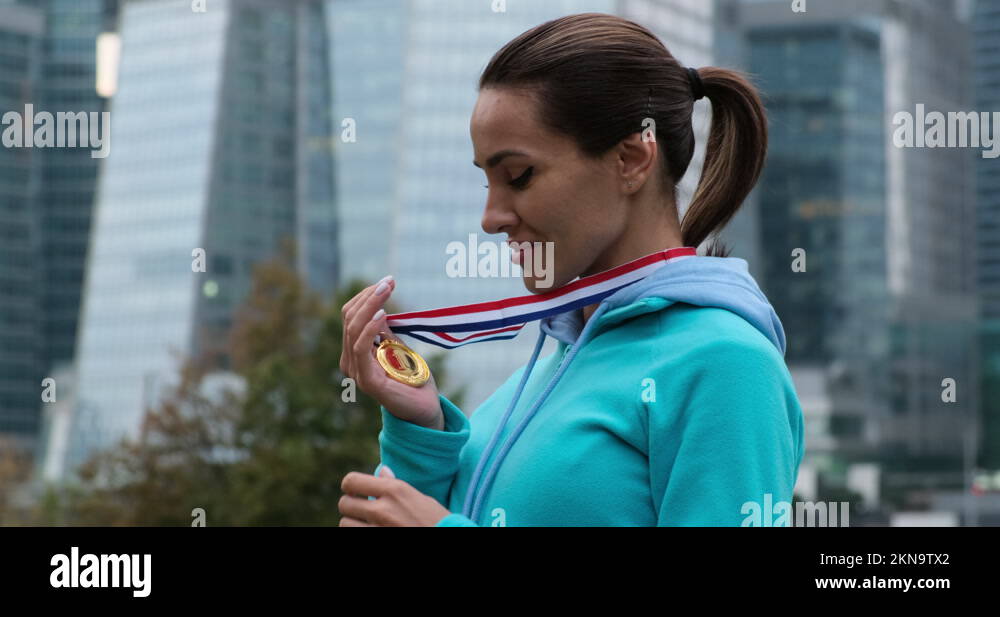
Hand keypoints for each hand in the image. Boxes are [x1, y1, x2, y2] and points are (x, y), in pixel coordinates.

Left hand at [338, 467, 451, 526]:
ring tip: (366, 525)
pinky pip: (353, 536)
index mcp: (394, 491)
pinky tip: (371, 530)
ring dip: (353, 524)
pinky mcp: (376, 542)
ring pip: (345, 524)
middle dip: (350, 507)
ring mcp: (378, 529)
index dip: (350, 486)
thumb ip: (395, 485)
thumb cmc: (438, 522)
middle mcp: (383, 509)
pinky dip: (359, 533)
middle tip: (361, 511)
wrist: (446, 537)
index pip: (351, 481)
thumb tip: (381, 470)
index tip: (356, 492)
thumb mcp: (421, 498)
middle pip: (344, 504)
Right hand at [340, 276, 443, 429]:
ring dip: (370, 305)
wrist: (425, 409)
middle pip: (349, 319)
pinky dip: (369, 328)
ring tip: (387, 289)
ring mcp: (356, 371)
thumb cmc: (413, 379)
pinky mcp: (367, 379)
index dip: (365, 297)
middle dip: (369, 296)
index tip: (386, 282)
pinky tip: (382, 314)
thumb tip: (379, 305)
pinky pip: (361, 348)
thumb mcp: (398, 347)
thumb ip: (385, 331)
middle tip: (389, 281)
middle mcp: (350, 362)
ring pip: (353, 328)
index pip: (350, 316)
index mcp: (355, 353)